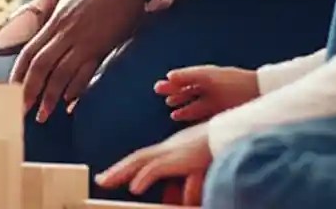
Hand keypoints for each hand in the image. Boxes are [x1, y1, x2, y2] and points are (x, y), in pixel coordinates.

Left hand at [12, 0, 145, 121]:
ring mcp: (83, 40)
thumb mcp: (64, 3)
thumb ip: (49, 22)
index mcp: (54, 23)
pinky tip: (69, 102)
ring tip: (43, 115)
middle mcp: (65, 32)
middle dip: (28, 90)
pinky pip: (86, 71)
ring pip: (61, 72)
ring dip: (50, 96)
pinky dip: (76, 88)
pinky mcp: (102, 46)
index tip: (10, 92)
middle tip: (20, 111)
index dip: (18, 74)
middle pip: (40, 65)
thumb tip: (30, 37)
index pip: (29, 52)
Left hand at [95, 123, 212, 199]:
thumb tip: (181, 203)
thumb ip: (189, 186)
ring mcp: (172, 151)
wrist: (234, 133)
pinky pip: (157, 169)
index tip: (114, 175)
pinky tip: (134, 188)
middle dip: (118, 170)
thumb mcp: (202, 171)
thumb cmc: (221, 149)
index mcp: (172, 149)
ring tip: (105, 182)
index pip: (144, 158)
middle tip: (101, 180)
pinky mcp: (180, 157)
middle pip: (137, 158)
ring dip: (122, 172)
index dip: (128, 167)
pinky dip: (144, 178)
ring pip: (140, 162)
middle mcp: (168, 148)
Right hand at [154, 65, 259, 122]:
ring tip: (171, 108)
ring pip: (192, 103)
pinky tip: (178, 117)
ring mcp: (214, 101)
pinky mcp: (219, 113)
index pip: (186, 78)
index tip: (159, 88)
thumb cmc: (233, 82)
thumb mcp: (208, 76)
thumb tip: (169, 76)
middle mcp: (209, 88)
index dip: (173, 83)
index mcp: (207, 76)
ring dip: (181, 105)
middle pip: (187, 90)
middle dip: (173, 92)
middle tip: (158, 93)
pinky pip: (200, 114)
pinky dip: (188, 115)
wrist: (257, 94)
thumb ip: (189, 75)